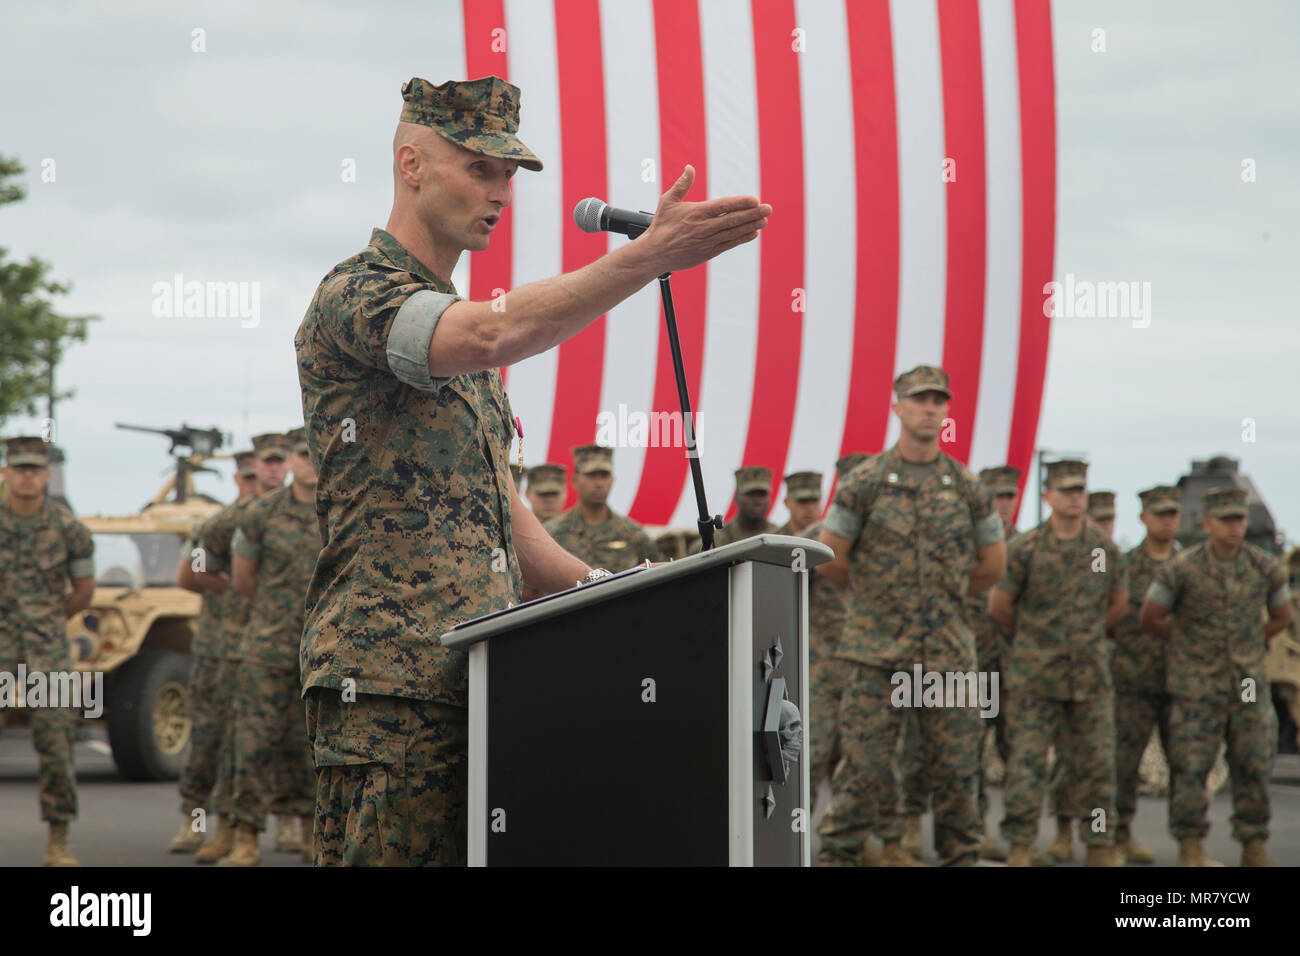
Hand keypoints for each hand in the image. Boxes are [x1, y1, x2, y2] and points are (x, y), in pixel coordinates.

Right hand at [639, 165, 770, 272]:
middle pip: (733, 220)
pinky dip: (741, 239)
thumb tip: (690, 167)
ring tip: (765, 220)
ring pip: (733, 232)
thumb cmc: (661, 226)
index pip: (723, 206)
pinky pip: (729, 244)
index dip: (740, 203)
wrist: (654, 253)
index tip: (755, 200)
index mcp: (696, 213)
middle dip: (752, 214)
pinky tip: (753, 233)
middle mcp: (704, 227)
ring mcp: (707, 241)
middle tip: (768, 209)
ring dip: (751, 226)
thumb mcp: (668, 201)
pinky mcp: (708, 253)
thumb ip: (682, 184)